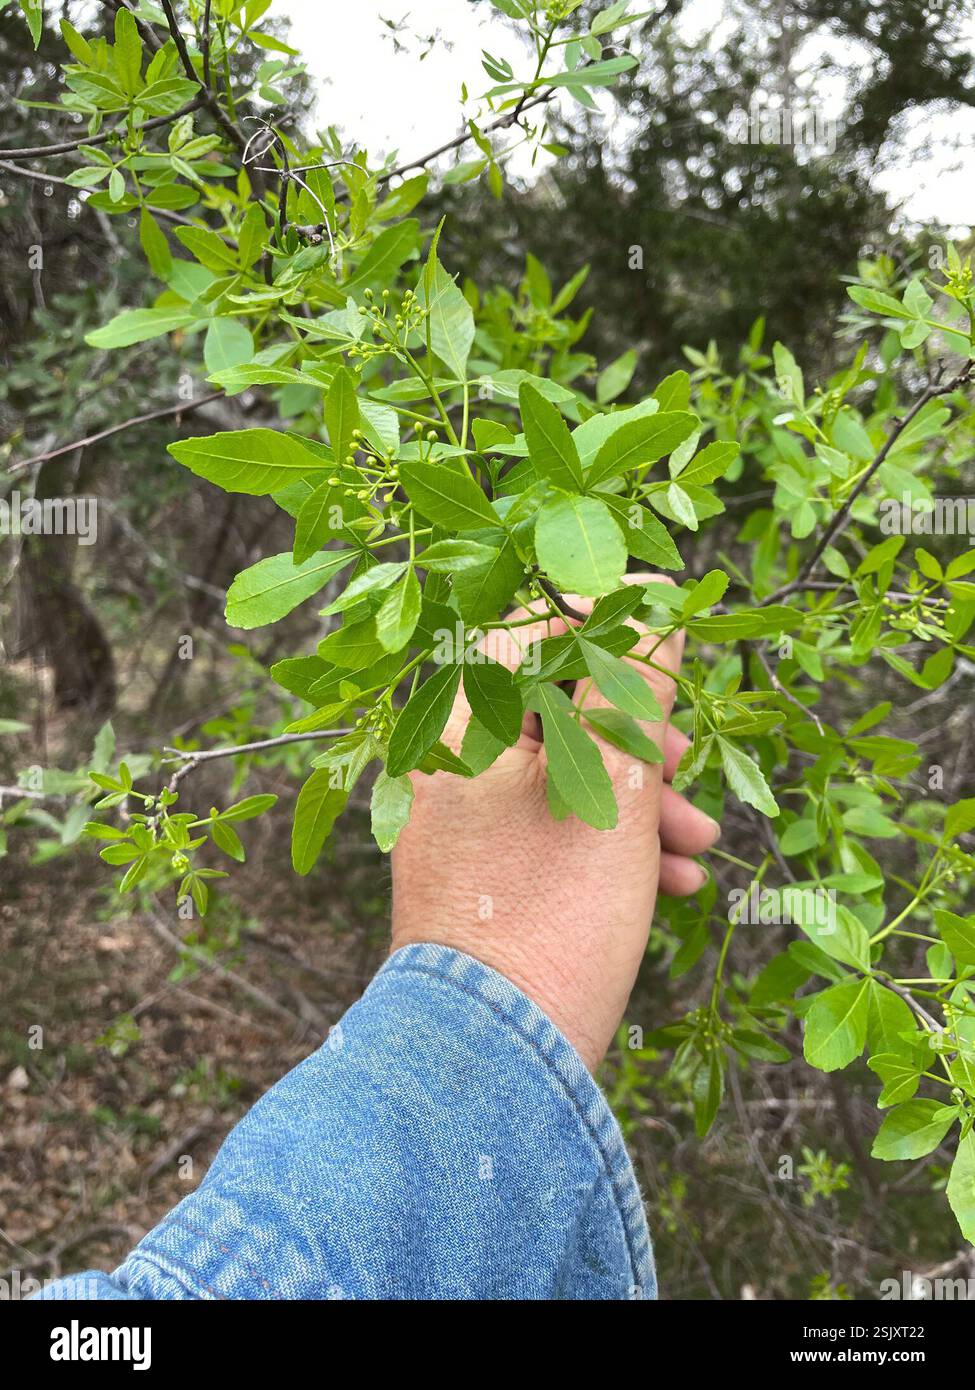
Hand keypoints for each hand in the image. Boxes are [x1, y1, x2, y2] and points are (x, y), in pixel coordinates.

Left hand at [391, 574, 718, 1071]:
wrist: (490, 1059)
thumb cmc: (549, 918)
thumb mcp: (613, 794)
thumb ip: (632, 692)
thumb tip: (652, 609)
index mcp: (464, 728)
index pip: (527, 626)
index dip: (604, 619)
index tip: (666, 633)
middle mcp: (453, 766)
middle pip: (557, 707)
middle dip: (637, 733)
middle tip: (682, 765)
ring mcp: (465, 822)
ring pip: (566, 773)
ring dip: (640, 796)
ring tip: (699, 841)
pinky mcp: (485, 874)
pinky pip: (552, 828)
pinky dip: (613, 841)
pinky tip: (672, 880)